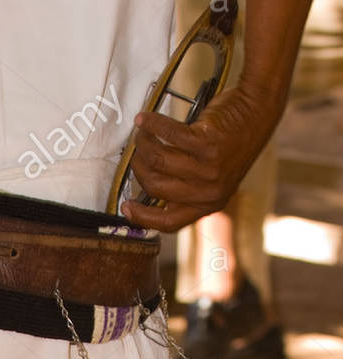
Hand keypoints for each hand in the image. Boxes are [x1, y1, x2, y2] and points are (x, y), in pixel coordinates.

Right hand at [121, 85, 279, 232]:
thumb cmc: (232, 139)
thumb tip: (150, 184)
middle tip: (136, 152)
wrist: (257, 109)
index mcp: (210, 204)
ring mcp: (209, 168)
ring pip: (159, 161)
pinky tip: (145, 119)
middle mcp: (210, 191)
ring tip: (141, 133)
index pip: (170, 222)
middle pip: (156, 187)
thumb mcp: (213, 175)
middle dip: (139, 168)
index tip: (126, 207)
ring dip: (144, 144)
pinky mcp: (207, 144)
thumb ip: (188, 186)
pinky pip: (167, 136)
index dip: (143, 217)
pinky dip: (152, 125)